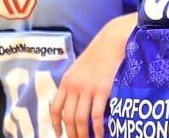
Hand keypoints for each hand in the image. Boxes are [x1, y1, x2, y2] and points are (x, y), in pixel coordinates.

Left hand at [50, 14, 134, 137]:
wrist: (113, 40)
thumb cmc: (100, 52)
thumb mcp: (80, 67)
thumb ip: (74, 83)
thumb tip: (75, 101)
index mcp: (67, 81)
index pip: (56, 108)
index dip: (55, 124)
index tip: (59, 134)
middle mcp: (75, 87)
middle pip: (68, 117)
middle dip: (72, 133)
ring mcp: (88, 89)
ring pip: (81, 119)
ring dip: (83, 134)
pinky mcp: (103, 90)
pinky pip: (97, 115)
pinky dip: (98, 128)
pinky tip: (100, 134)